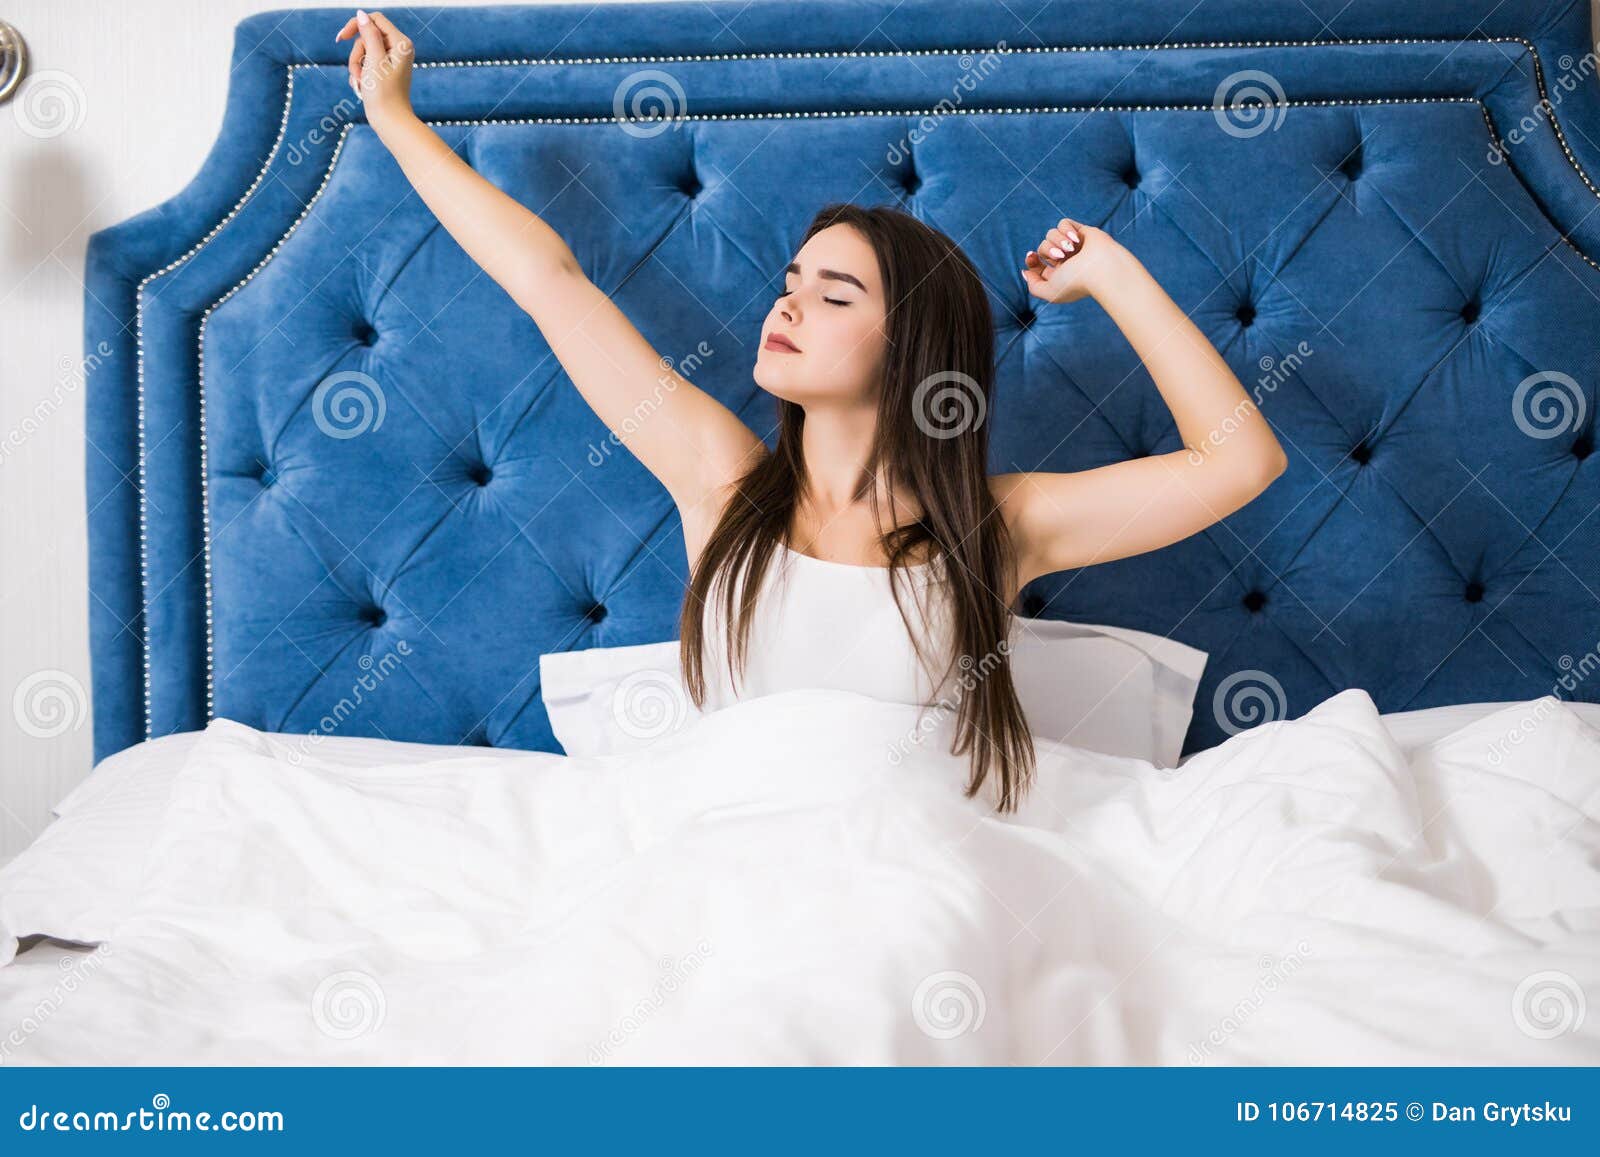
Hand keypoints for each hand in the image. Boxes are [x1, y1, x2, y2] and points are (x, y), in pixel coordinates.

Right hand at [335, 9, 414, 127]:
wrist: (390, 121)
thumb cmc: (383, 93)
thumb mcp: (373, 59)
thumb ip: (368, 34)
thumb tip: (361, 14)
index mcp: (401, 43)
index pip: (375, 19)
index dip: (356, 25)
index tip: (340, 38)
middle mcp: (399, 49)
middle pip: (366, 37)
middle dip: (356, 55)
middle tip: (358, 74)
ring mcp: (392, 60)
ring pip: (363, 51)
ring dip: (356, 67)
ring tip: (360, 83)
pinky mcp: (385, 71)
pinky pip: (366, 63)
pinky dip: (360, 74)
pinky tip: (361, 87)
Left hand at [1022, 216, 1123, 304]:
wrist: (1101, 268)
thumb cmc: (1076, 282)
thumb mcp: (1049, 292)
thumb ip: (1034, 286)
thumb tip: (1025, 272)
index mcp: (1059, 275)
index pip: (1037, 264)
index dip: (1032, 259)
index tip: (1032, 256)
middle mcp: (1066, 261)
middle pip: (1043, 247)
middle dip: (1047, 249)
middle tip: (1060, 256)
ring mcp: (1074, 246)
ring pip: (1051, 234)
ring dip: (1057, 240)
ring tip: (1070, 249)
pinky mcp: (1082, 232)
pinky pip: (1063, 223)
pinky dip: (1066, 229)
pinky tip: (1075, 239)